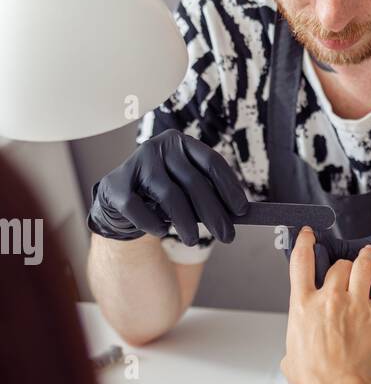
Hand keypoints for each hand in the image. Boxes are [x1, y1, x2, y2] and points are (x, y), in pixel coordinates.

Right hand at [87, 129, 249, 244]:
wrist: (118, 201)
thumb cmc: (161, 195)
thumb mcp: (186, 190)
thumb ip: (207, 195)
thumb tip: (237, 216)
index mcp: (181, 143)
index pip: (212, 162)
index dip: (230, 187)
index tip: (243, 211)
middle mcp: (159, 146)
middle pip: (194, 181)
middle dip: (214, 213)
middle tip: (227, 236)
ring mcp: (135, 162)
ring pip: (169, 194)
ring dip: (186, 222)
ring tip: (193, 241)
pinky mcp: (115, 184)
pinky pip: (139, 208)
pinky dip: (153, 224)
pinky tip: (161, 232)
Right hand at [280, 226, 370, 383]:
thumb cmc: (314, 379)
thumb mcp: (290, 357)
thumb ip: (295, 344)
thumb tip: (295, 351)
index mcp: (303, 305)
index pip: (302, 262)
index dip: (306, 243)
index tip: (309, 235)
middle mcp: (329, 299)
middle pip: (338, 266)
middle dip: (343, 264)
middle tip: (347, 266)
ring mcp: (355, 304)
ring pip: (362, 267)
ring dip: (366, 257)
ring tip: (369, 254)